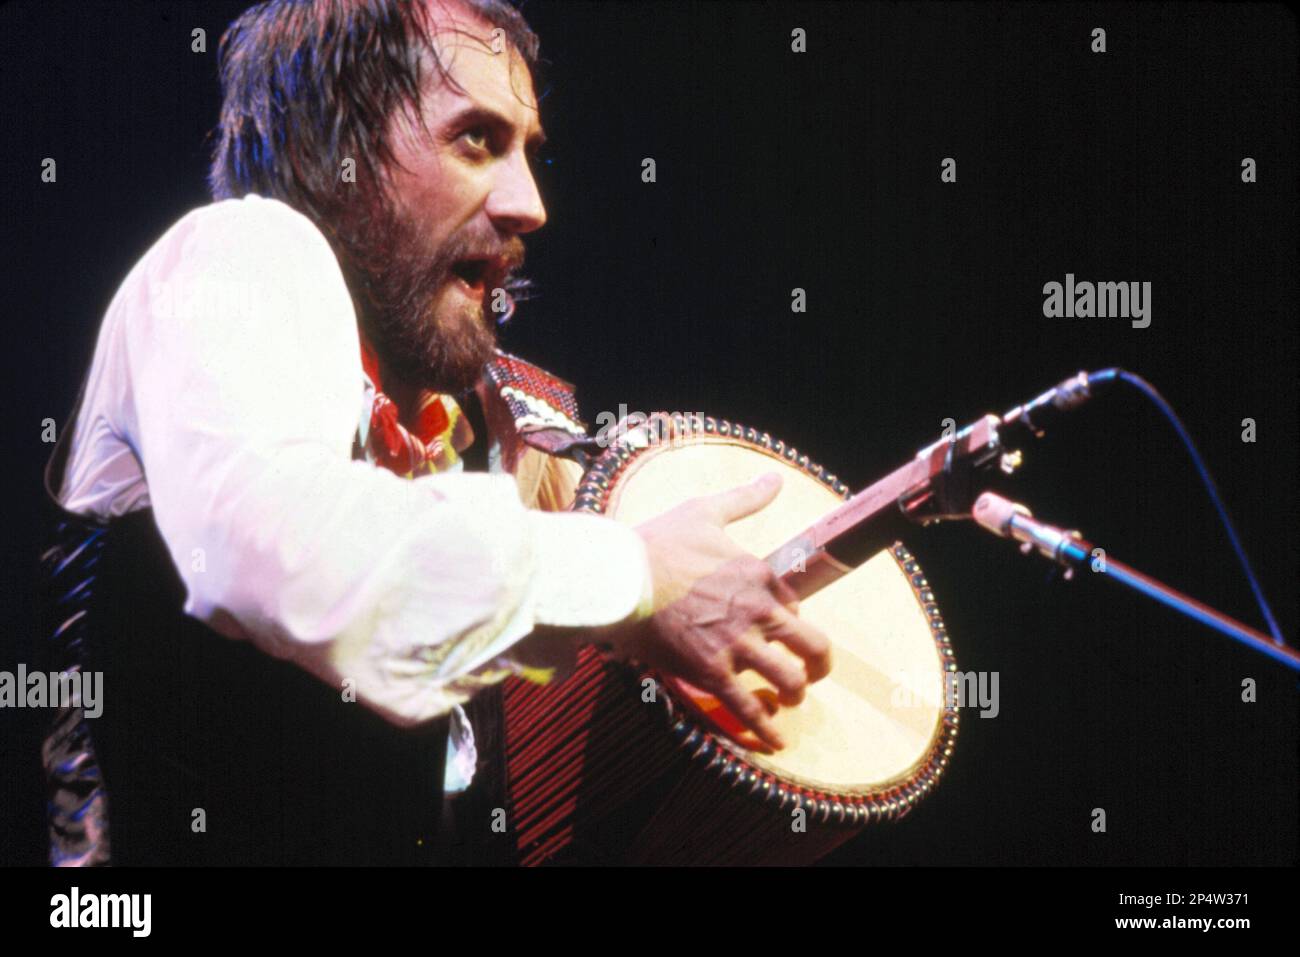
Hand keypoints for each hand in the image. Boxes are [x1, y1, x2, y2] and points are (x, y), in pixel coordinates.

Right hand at [603, 472, 831, 748]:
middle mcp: (757, 611)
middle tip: (813, 674)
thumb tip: (774, 477)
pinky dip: (768, 729)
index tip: (782, 629)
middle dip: (818, 665)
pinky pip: (749, 709)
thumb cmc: (658, 542)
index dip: (792, 620)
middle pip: (812, 646)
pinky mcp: (711, 672)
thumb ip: (744, 499)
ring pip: (788, 681)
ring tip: (788, 704)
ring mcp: (737, 645)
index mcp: (759, 574)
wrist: (618, 576)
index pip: (795, 605)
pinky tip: (776, 741)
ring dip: (793, 696)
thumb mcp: (706, 511)